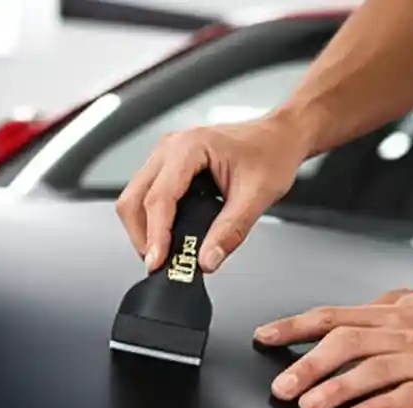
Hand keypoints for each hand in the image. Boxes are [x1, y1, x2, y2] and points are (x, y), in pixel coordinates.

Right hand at [116, 113, 311, 273]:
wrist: (279, 137)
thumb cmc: (271, 153)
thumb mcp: (257, 196)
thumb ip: (231, 231)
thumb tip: (207, 260)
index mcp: (189, 147)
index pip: (159, 198)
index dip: (155, 235)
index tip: (158, 263)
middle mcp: (171, 147)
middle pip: (134, 199)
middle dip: (142, 236)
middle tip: (160, 264)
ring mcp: (165, 156)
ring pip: (134, 198)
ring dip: (144, 230)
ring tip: (165, 254)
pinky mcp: (167, 167)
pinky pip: (145, 195)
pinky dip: (151, 221)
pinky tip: (169, 237)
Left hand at [253, 290, 412, 407]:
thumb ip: (376, 309)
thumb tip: (343, 315)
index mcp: (386, 316)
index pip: (331, 316)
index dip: (294, 326)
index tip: (263, 337)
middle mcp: (399, 334)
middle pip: (346, 343)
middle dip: (308, 365)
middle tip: (279, 387)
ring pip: (372, 370)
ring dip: (337, 388)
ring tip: (308, 405)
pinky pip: (408, 395)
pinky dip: (381, 406)